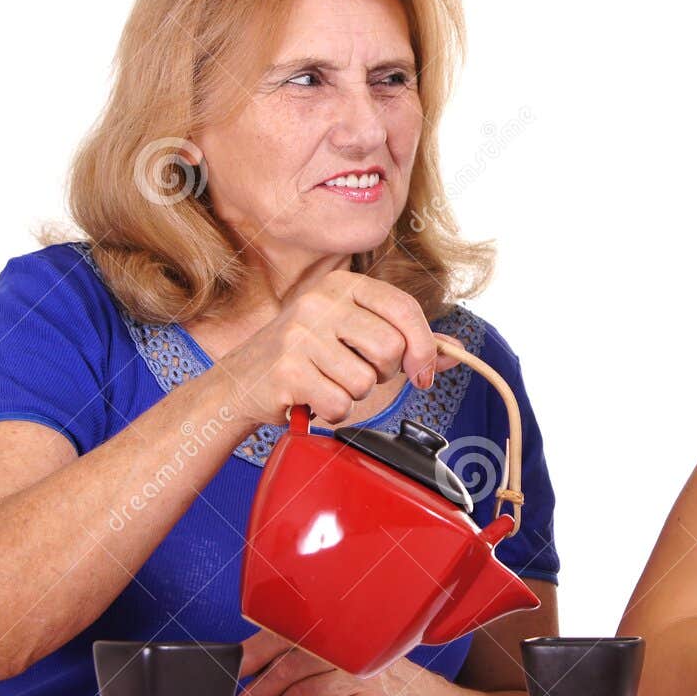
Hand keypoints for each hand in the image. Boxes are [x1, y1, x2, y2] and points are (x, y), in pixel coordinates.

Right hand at [214, 270, 459, 426]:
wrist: (240, 380)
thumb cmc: (305, 356)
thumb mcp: (353, 333)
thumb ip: (406, 340)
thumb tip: (455, 351)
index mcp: (343, 284)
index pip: (404, 308)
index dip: (424, 346)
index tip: (423, 373)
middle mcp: (320, 301)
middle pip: (390, 348)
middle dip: (383, 374)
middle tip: (356, 372)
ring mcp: (300, 335)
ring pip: (365, 381)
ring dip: (355, 394)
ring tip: (329, 382)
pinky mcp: (287, 370)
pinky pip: (340, 403)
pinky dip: (334, 411)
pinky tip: (314, 397)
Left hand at [232, 629, 483, 695]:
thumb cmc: (387, 681)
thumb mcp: (356, 654)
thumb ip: (315, 652)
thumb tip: (257, 666)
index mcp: (347, 631)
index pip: (292, 632)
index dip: (257, 649)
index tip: (235, 667)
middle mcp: (355, 651)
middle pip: (292, 665)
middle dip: (260, 690)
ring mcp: (365, 681)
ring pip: (302, 693)